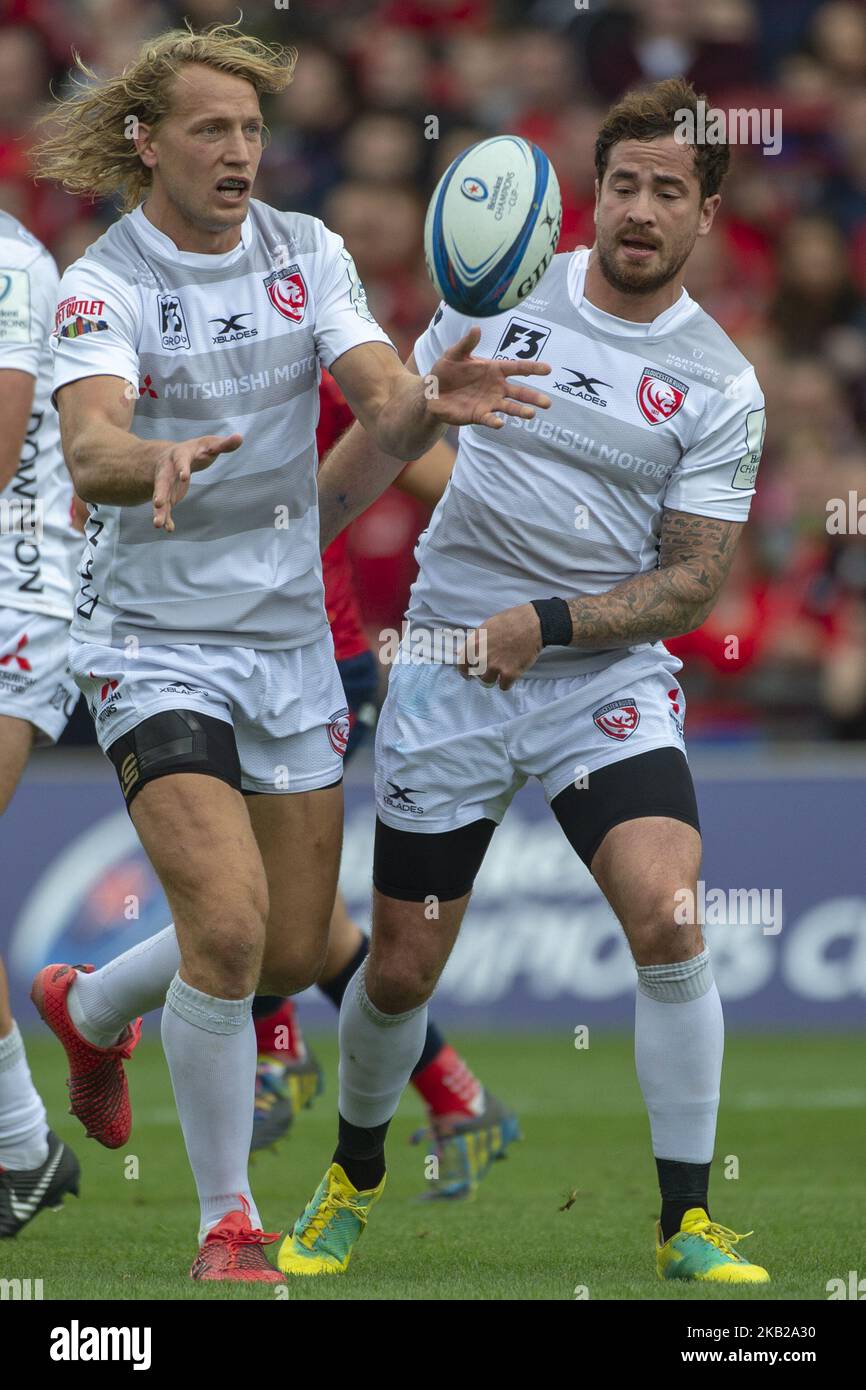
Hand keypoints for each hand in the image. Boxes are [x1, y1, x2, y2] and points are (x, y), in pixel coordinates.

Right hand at [152, 433, 242, 532]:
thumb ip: (224, 444)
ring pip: (160, 498)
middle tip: (157, 503)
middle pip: (162, 481)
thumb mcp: (210, 444)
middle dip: (160, 492)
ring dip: (159, 511)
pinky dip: (166, 518)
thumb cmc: (197, 450)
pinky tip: (168, 529)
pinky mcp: (167, 496)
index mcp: (180, 455)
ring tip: (158, 525)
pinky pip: (165, 508)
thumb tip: (240, 438)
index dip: (182, 467)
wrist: (173, 456)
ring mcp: (165, 484)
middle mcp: (168, 470)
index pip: (180, 461)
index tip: (185, 477)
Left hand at [426, 328, 550, 428]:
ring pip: (509, 407)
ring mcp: (489, 402)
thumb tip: (477, 328)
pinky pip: (489, 419)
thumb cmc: (445, 370)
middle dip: (533, 397)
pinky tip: (500, 423)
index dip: (533, 368)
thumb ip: (466, 344)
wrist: (431, 392)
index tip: (548, 369)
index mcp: (494, 369)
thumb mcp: (454, 354)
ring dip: (520, 411)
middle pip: (519, 392)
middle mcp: (496, 387)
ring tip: (531, 414)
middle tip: (548, 403)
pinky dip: (494, 421)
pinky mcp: (479, 415)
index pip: (517, 368)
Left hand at [458, 603, 543, 690]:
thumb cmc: (511, 620)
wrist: (532, 624)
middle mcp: (482, 657)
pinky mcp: (510, 674)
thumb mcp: (487, 626)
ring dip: (494, 678)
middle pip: (476, 674)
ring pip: (488, 681)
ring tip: (503, 670)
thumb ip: (476, 641)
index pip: (462, 664)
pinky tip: (511, 675)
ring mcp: (495, 666)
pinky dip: (507, 683)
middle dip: (483, 672)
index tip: (468, 675)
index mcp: (475, 643)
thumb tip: (468, 652)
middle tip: (492, 668)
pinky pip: (503, 686)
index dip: (464, 671)